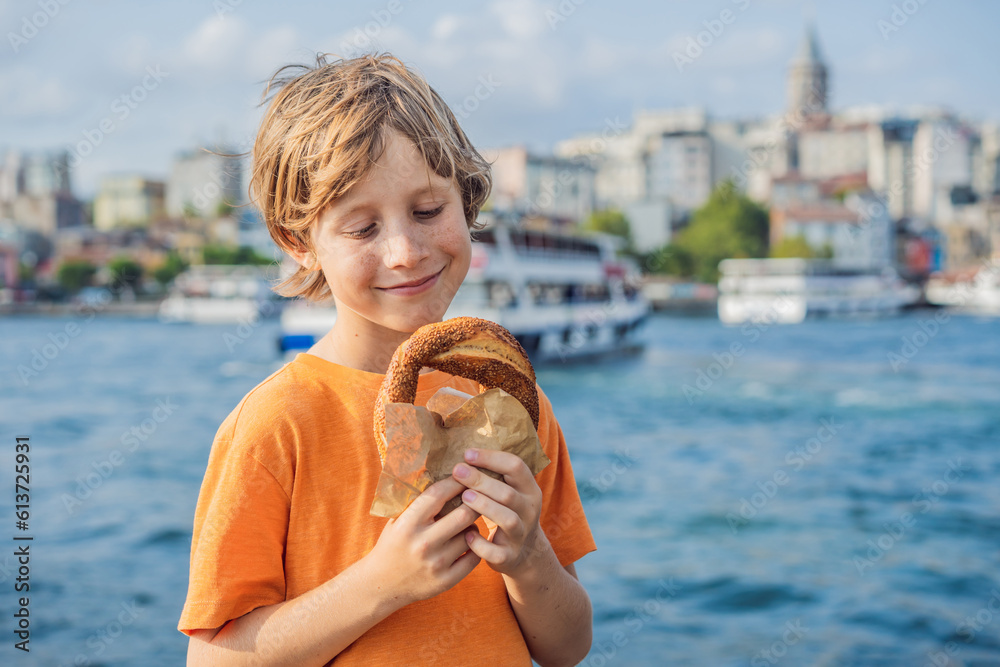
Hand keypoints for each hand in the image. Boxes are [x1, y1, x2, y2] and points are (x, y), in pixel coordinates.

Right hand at [364, 478, 481, 606]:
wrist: (381, 585)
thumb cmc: (392, 545)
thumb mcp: (398, 520)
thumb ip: (418, 502)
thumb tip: (444, 476)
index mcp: (408, 523)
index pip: (439, 495)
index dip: (455, 482)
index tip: (464, 474)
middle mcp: (423, 543)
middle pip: (463, 514)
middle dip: (474, 503)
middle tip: (478, 497)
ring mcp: (436, 563)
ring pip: (471, 535)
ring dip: (474, 525)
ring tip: (469, 522)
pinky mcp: (446, 580)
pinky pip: (474, 558)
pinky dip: (476, 547)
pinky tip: (470, 542)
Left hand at [451, 448, 542, 576]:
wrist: (524, 553)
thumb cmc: (506, 512)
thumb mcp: (509, 491)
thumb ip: (493, 475)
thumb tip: (462, 454)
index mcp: (529, 489)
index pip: (516, 466)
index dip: (492, 458)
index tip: (467, 454)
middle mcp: (529, 510)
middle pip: (508, 493)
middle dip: (482, 481)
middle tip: (458, 471)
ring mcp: (521, 534)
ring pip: (507, 519)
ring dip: (485, 506)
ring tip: (463, 497)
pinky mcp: (509, 556)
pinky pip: (496, 551)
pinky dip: (481, 544)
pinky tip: (467, 535)